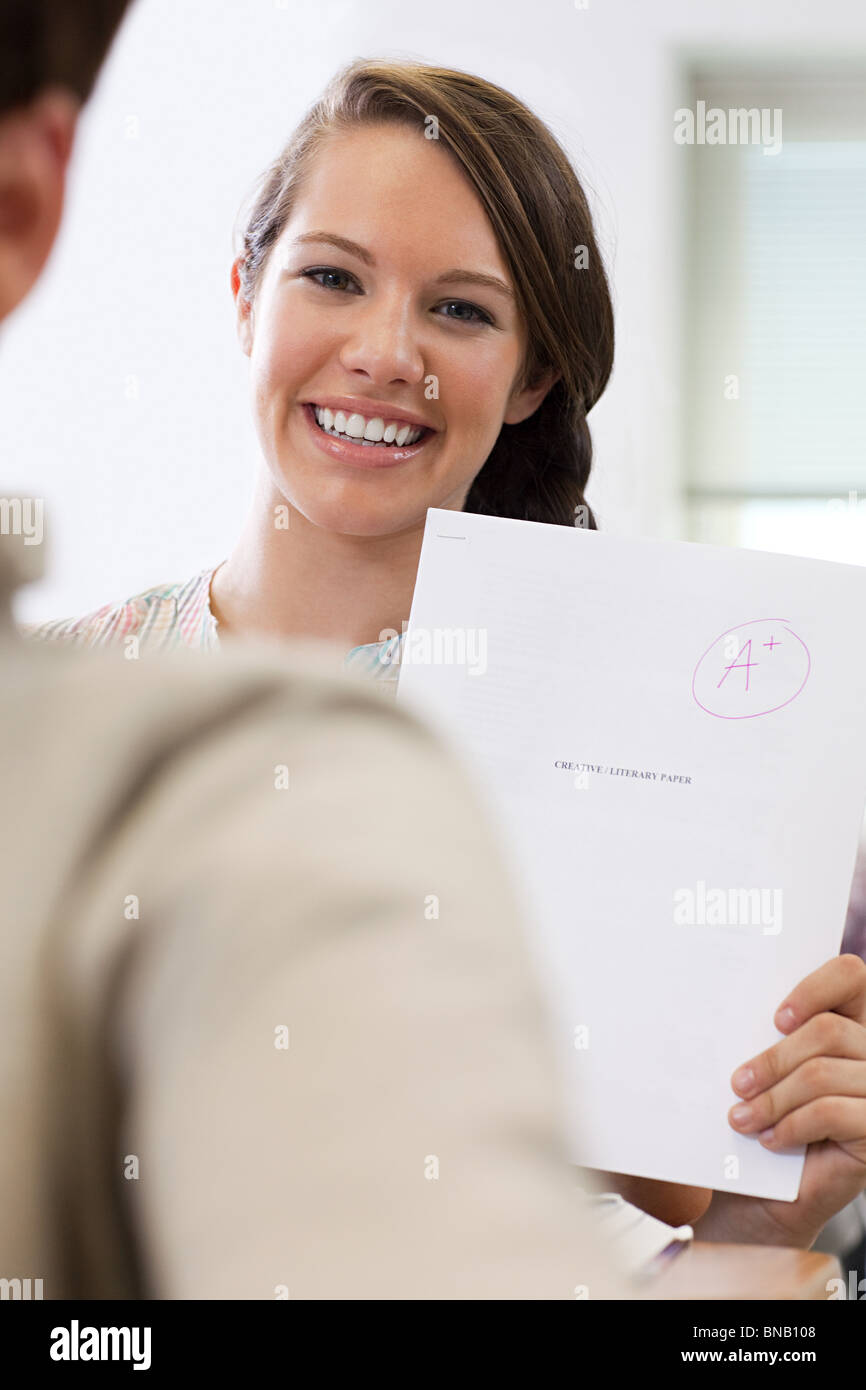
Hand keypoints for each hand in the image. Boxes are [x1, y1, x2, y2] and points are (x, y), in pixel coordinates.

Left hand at [695, 954, 865, 1247]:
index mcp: (851, 1020)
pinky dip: (791, 1124)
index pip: (851, 975)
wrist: (765, 1193)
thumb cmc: (761, 1119)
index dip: (815, 986)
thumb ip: (768, 1033)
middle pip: (828, 1029)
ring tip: (741, 1117)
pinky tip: (769, 1138)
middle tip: (737, 1083)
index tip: (775, 1017)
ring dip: (773, 1098)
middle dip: (773, 1058)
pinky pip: (831, 1112)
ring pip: (822, 1073)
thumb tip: (733, 1002)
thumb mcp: (763, 1067)